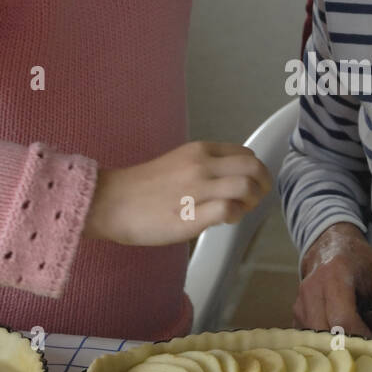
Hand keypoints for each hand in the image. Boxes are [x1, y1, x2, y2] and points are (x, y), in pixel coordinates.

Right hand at [83, 141, 271, 245]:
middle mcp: (202, 165)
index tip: (249, 185)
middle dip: (262, 185)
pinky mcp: (191, 215)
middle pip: (253, 168)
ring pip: (246, 187)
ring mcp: (197, 189)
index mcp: (199, 151)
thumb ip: (205, 168)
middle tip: (254, 199)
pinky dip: (235, 216)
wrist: (109, 202)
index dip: (254, 172)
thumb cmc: (141, 188)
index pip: (245, 154)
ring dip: (251, 201)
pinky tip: (224, 221)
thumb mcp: (178, 164)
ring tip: (240, 211)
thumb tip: (231, 182)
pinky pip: (229, 210)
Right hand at [294, 222, 371, 343]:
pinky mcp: (296, 315)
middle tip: (368, 347)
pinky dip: (326, 344)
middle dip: (349, 346)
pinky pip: (310, 339)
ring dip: (337, 346)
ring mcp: (300, 303)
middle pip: (327, 334)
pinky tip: (341, 336)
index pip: (343, 320)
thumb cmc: (360, 262)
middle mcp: (312, 290)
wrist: (330, 246)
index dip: (361, 338)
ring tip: (355, 338)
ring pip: (317, 340)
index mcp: (335, 276)